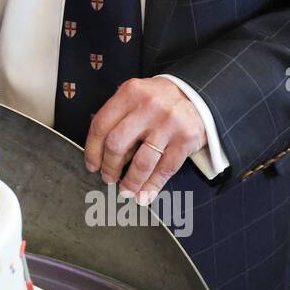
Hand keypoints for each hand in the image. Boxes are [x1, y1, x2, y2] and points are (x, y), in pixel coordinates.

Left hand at [83, 77, 206, 203]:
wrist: (197, 95)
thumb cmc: (158, 99)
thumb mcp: (135, 96)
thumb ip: (117, 116)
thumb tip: (98, 150)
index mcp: (130, 93)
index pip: (101, 125)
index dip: (92, 150)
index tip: (92, 165)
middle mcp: (148, 107)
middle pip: (117, 144)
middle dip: (109, 167)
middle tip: (108, 178)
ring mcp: (168, 124)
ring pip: (141, 162)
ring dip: (130, 182)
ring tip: (125, 191)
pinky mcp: (186, 139)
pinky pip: (164, 169)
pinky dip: (152, 187)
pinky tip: (144, 196)